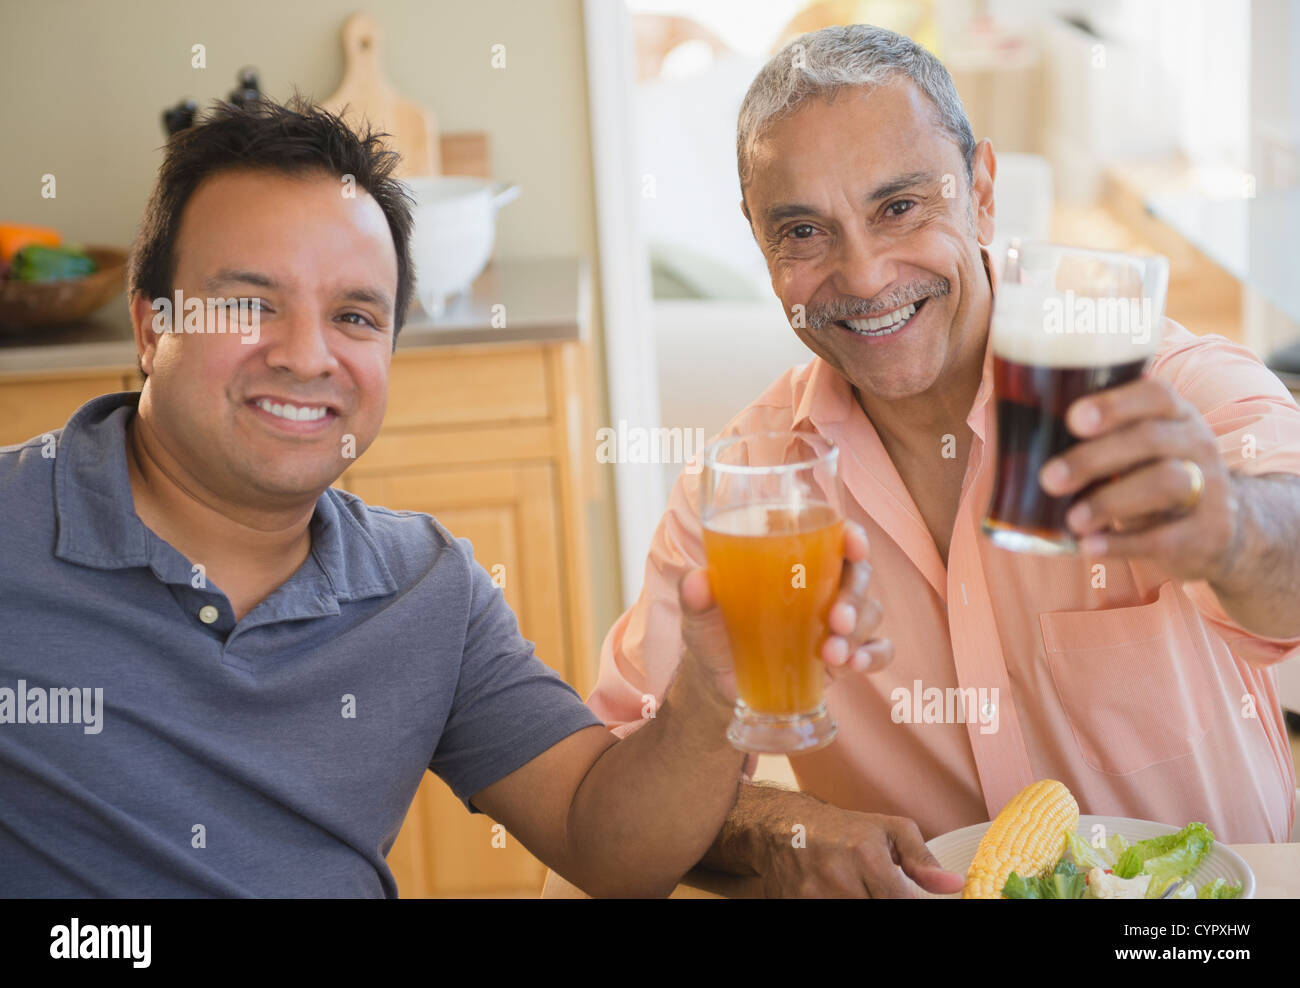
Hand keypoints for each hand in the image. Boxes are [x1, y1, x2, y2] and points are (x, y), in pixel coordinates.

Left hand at [678, 521, 892, 701]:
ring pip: (871, 611)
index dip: (852, 536)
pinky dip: (873, 654)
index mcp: (793, 561)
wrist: (719, 683)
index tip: (853, 545)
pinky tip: (854, 664)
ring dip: (858, 630)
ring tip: (832, 654)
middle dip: (854, 595)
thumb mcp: (699, 614)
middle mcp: (823, 585)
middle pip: (859, 575)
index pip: (833, 536)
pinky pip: (879, 649)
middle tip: (836, 619)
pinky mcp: (846, 654)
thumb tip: (696, 581)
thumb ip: (696, 597)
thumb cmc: (713, 633)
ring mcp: (837, 621)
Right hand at [759, 801, 965, 897]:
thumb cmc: (842, 830)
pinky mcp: (793, 905)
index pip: (901, 901)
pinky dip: (840, 906)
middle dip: (882, 902)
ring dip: (861, 904)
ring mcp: (812, 896)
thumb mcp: (887, 831)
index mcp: (865, 854)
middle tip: (875, 889)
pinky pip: (828, 918)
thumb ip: (921, 859)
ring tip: (858, 891)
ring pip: (854, 915)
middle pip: (877, 910)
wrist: (781, 827)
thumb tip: (954, 884)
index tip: (905, 898)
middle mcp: (837, 877)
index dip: (909, 904)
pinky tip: (839, 896)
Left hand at [1038, 378, 1242, 583]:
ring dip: (1110, 501)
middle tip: (1049, 478)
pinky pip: (1166, 537)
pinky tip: (1089, 547)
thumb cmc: (1153, 474)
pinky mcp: (1206, 534)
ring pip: (1166, 483)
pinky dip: (1123, 544)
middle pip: (1151, 440)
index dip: (1115, 404)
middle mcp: (1196, 444)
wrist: (1224, 528)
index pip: (1156, 395)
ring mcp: (1208, 489)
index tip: (1073, 418)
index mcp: (1175, 415)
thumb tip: (1006, 421)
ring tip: (1071, 520)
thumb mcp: (1137, 448)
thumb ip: (1094, 435)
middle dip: (1094, 458)